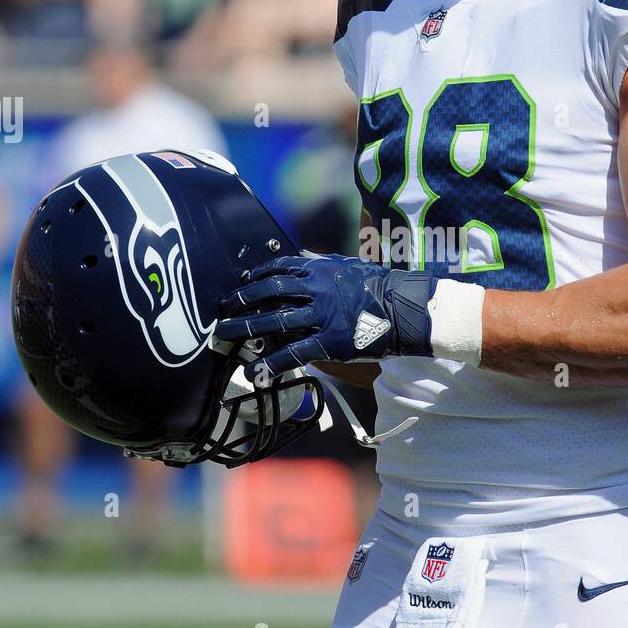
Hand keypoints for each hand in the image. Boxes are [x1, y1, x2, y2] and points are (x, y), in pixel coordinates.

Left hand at [216, 254, 438, 375]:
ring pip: (275, 320)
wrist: (404, 308)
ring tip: (226, 333)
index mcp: (320, 269)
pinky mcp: (329, 341)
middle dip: (242, 299)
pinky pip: (294, 353)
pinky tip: (257, 371)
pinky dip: (272, 362)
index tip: (243, 282)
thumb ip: (324, 263)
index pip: (280, 269)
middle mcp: (316, 289)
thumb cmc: (380, 286)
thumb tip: (304, 256)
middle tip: (223, 307)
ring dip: (246, 326)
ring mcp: (321, 316)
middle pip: (270, 291)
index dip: (257, 276)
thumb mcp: (350, 265)